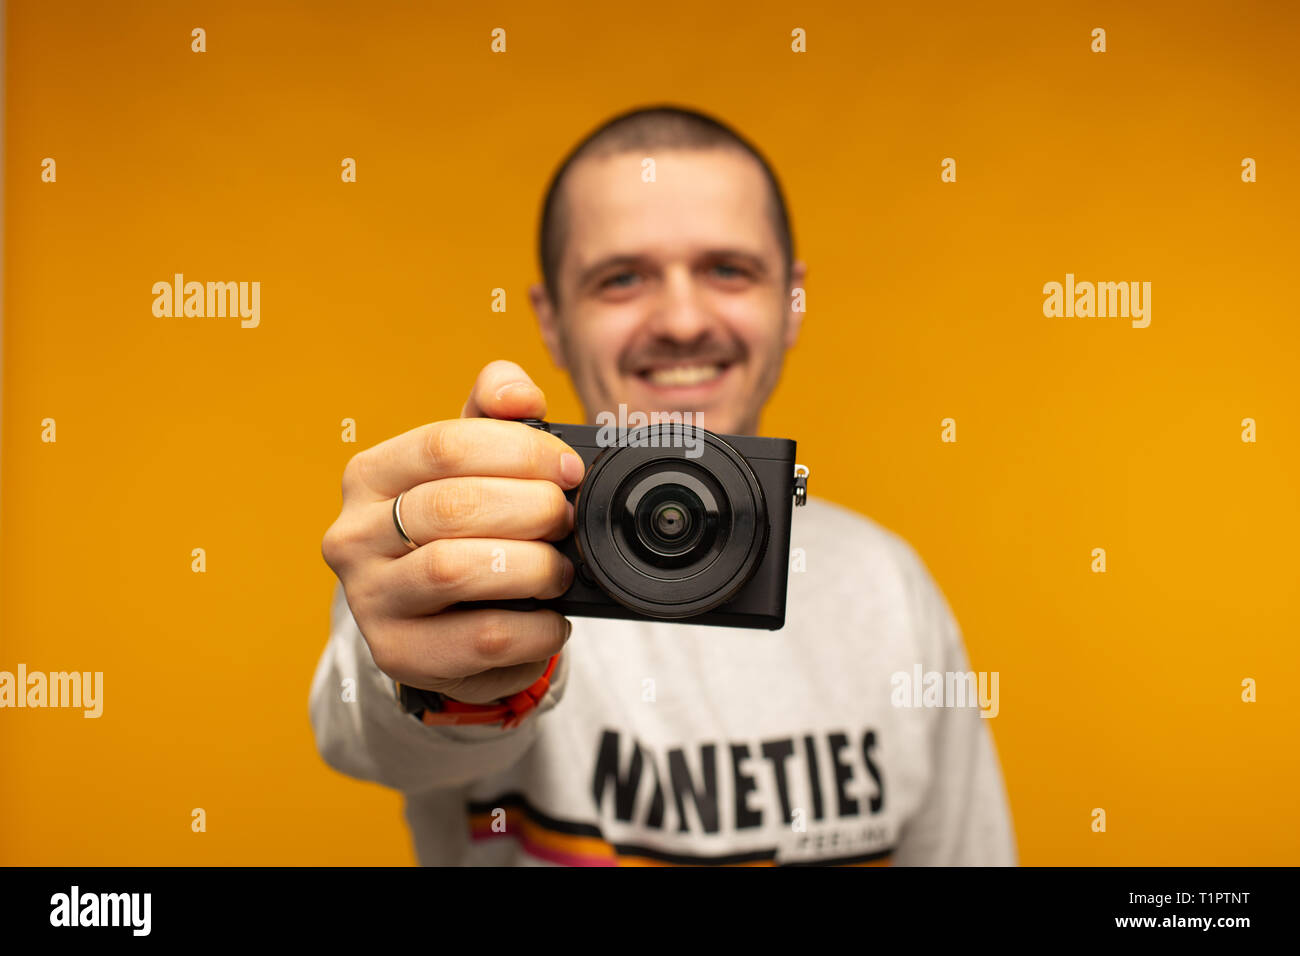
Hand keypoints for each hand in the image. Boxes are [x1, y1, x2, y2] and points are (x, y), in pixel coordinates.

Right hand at [321, 360, 584, 703]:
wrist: (440, 620)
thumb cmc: (462, 527)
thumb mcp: (475, 462)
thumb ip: (497, 411)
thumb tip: (517, 393)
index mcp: (369, 475)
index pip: (444, 444)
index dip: (521, 450)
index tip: (569, 468)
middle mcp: (353, 536)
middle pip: (452, 507)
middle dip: (532, 508)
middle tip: (566, 520)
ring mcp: (369, 601)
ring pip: (456, 571)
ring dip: (532, 567)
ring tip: (560, 569)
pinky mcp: (399, 655)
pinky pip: (480, 641)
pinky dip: (534, 629)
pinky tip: (550, 619)